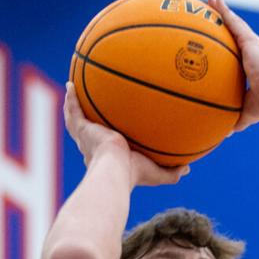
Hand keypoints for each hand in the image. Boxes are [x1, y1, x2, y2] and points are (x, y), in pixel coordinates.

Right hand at [64, 83, 188, 185]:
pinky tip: (71, 85)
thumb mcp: (157, 174)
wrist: (116, 170)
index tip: (110, 130)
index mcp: (108, 157)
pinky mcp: (82, 129)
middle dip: (87, 119)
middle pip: (88, 130)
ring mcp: (86, 138)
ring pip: (75, 118)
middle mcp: (93, 147)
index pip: (106, 145)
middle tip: (89, 106)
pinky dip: (71, 98)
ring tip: (72, 88)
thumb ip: (172, 172)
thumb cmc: (135, 174)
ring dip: (73, 104)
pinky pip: (74, 110)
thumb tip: (187, 169)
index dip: (106, 138)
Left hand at [208, 0, 258, 129]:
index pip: (242, 55)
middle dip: (227, 24)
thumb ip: (234, 119)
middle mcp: (255, 53)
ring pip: (235, 24)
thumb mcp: (246, 114)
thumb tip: (224, 133)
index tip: (225, 44)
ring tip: (211, 1)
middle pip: (238, 34)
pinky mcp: (250, 40)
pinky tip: (212, 1)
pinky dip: (222, 11)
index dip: (234, 48)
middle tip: (214, 16)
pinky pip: (233, 21)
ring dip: (223, 12)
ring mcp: (253, 44)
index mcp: (256, 67)